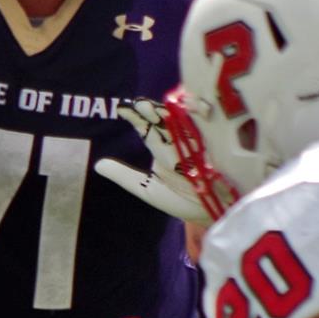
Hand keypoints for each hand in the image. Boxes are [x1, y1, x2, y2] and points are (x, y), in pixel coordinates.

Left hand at [93, 99, 213, 224]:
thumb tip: (98, 165)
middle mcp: (179, 139)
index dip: (136, 118)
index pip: (145, 128)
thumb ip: (125, 177)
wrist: (216, 213)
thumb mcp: (150, 190)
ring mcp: (200, 139)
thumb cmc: (184, 201)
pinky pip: (212, 125)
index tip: (122, 108)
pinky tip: (197, 109)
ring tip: (164, 108)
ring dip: (176, 111)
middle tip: (141, 104)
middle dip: (154, 111)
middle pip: (165, 120)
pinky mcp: (220, 144)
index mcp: (162, 149)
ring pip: (186, 118)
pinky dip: (205, 115)